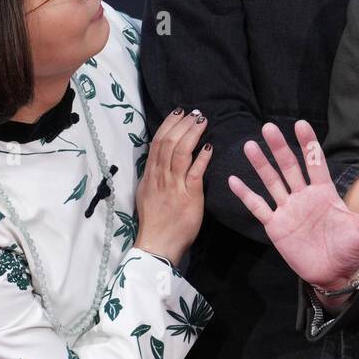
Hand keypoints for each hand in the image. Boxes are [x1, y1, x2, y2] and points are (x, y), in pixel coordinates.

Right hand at [135, 108, 212, 264]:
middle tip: (195, 112)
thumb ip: (156, 176)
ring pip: (179, 153)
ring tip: (202, 121)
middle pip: (168, 143)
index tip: (179, 112)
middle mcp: (160, 177)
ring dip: (192, 134)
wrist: (157, 245)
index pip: (157, 143)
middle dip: (181, 124)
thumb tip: (163, 160)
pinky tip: (209, 146)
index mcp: (150, 176)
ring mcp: (173, 186)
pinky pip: (195, 172)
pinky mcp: (188, 197)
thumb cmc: (157, 222)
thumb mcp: (149, 194)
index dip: (168, 124)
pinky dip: (202, 157)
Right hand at [228, 120, 358, 290]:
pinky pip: (259, 207)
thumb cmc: (351, 249)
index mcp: (325, 193)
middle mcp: (304, 196)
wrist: (334, 273)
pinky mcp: (276, 226)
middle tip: (269, 126)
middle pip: (290, 167)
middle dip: (280, 147)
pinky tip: (233, 179)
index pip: (315, 162)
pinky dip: (246, 194)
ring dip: (261, 165)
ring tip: (250, 145)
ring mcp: (289, 210)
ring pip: (272, 182)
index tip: (300, 123)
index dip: (308, 144)